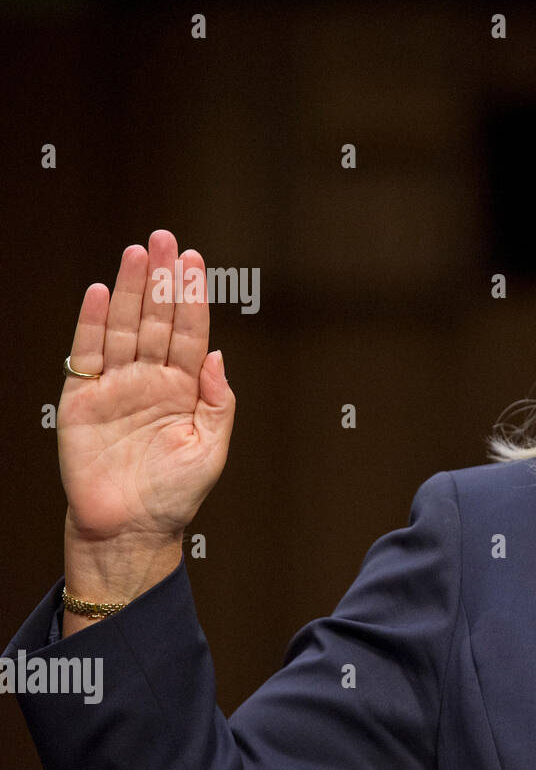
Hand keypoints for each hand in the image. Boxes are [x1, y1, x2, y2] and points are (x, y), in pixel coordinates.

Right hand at [58, 230, 234, 544]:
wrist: (130, 530)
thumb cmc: (174, 495)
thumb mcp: (212, 449)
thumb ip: (219, 401)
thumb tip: (219, 354)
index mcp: (185, 390)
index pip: (191, 334)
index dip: (192, 298)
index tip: (194, 263)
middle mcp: (151, 381)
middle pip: (157, 320)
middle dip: (162, 280)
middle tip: (164, 239)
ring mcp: (117, 387)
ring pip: (125, 328)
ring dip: (131, 290)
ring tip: (137, 252)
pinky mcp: (83, 399)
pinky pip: (87, 354)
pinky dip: (93, 323)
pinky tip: (102, 293)